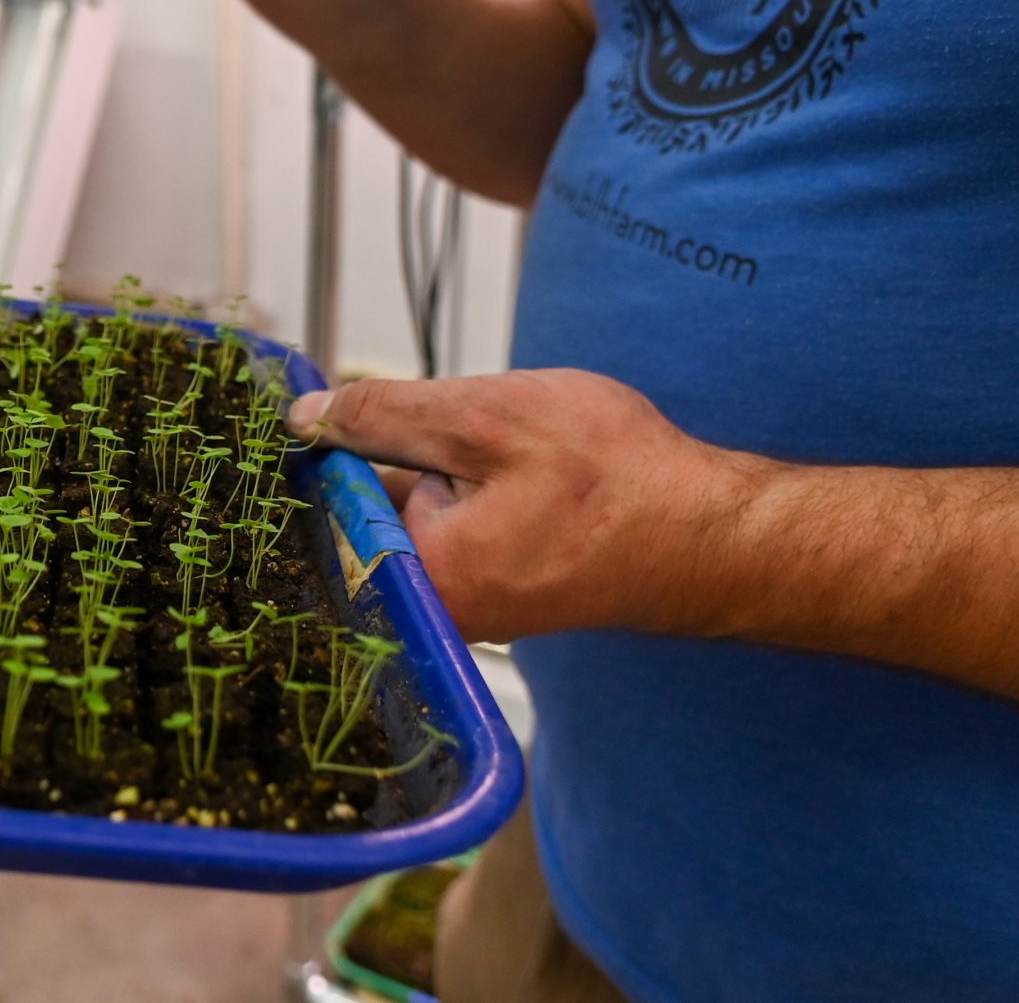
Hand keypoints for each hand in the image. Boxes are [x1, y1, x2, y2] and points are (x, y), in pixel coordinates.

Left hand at [287, 369, 762, 642]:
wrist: (712, 536)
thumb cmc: (612, 479)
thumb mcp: (482, 417)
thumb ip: (383, 414)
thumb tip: (305, 419)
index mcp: (415, 577)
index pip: (329, 506)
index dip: (335, 445)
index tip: (353, 412)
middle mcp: (435, 606)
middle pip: (371, 509)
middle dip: (402, 453)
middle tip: (479, 435)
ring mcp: (468, 601)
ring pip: (417, 510)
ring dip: (445, 467)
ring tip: (521, 458)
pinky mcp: (499, 587)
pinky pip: (456, 525)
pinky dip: (476, 488)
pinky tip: (528, 471)